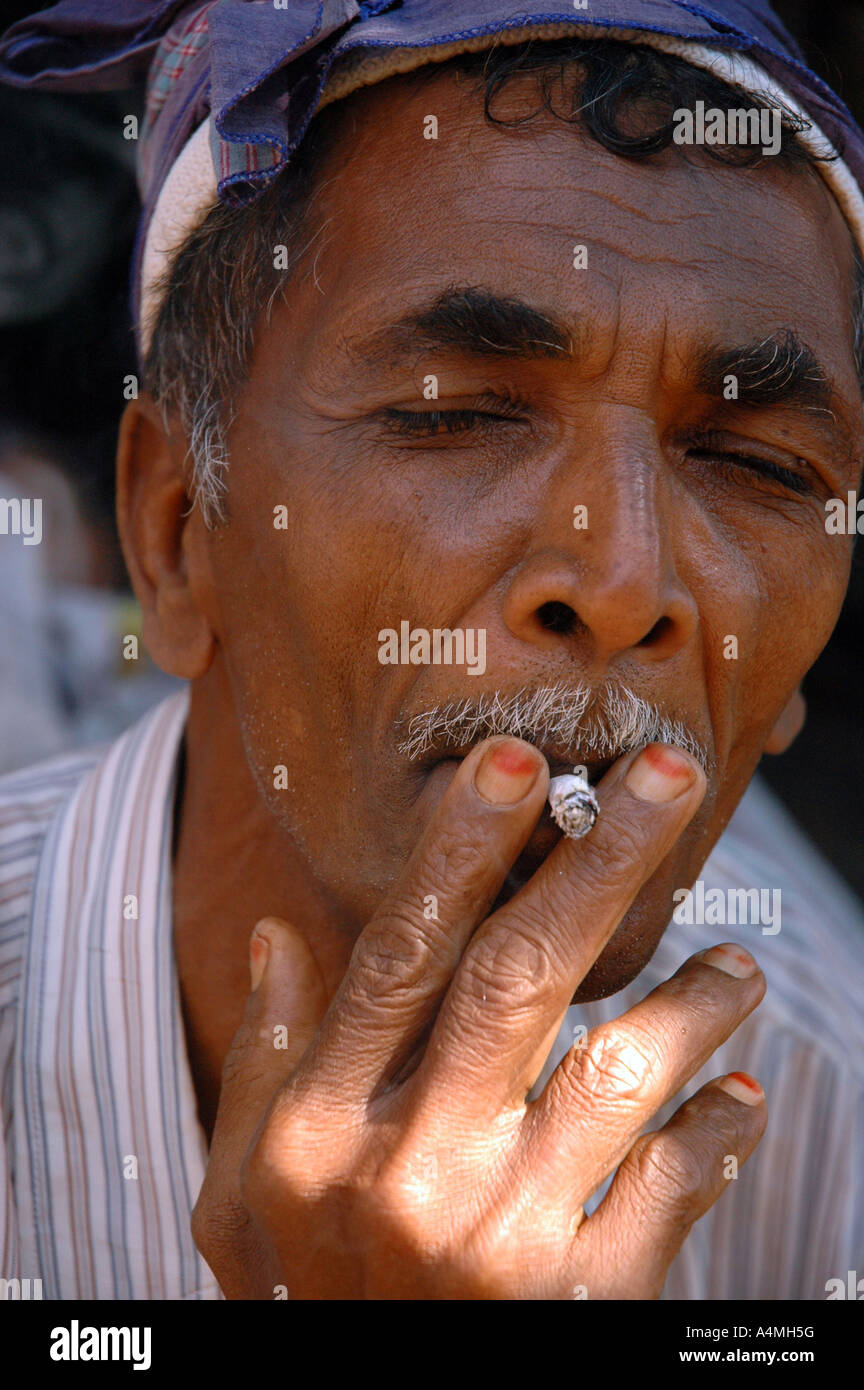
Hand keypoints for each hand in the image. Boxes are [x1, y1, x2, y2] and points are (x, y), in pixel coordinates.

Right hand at [192, 737, 766, 1298]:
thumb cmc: (309, 1302)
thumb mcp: (243, 1198)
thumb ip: (262, 1062)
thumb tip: (275, 935)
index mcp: (316, 1132)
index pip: (398, 955)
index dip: (462, 849)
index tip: (519, 760)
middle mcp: (406, 1176)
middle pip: (517, 980)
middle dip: (599, 862)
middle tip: (667, 777)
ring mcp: (498, 1242)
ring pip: (617, 1074)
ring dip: (691, 1004)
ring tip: (734, 971)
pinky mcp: (579, 1305)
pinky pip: (672, 1191)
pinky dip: (717, 1133)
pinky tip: (739, 1098)